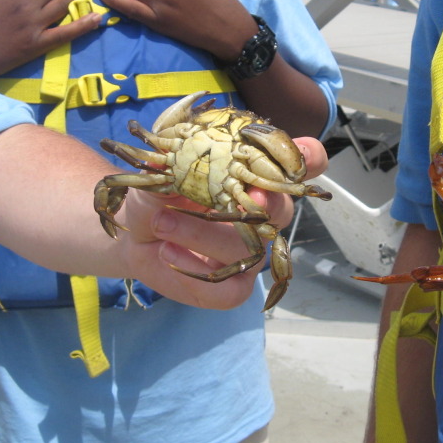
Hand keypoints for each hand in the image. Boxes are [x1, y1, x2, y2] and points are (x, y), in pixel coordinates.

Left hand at [112, 137, 327, 309]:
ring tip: (161, 221)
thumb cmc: (157, 194)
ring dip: (202, 234)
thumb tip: (174, 158)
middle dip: (263, 201)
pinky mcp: (233, 288)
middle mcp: (261, 216)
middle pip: (282, 210)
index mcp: (252, 178)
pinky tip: (166, 252)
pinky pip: (229, 290)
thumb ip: (173, 164)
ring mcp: (251, 254)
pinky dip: (193, 273)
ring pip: (249, 250)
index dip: (308, 159)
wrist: (134, 234)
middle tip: (236, 194)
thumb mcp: (159, 171)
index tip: (303, 152)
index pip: (299, 165)